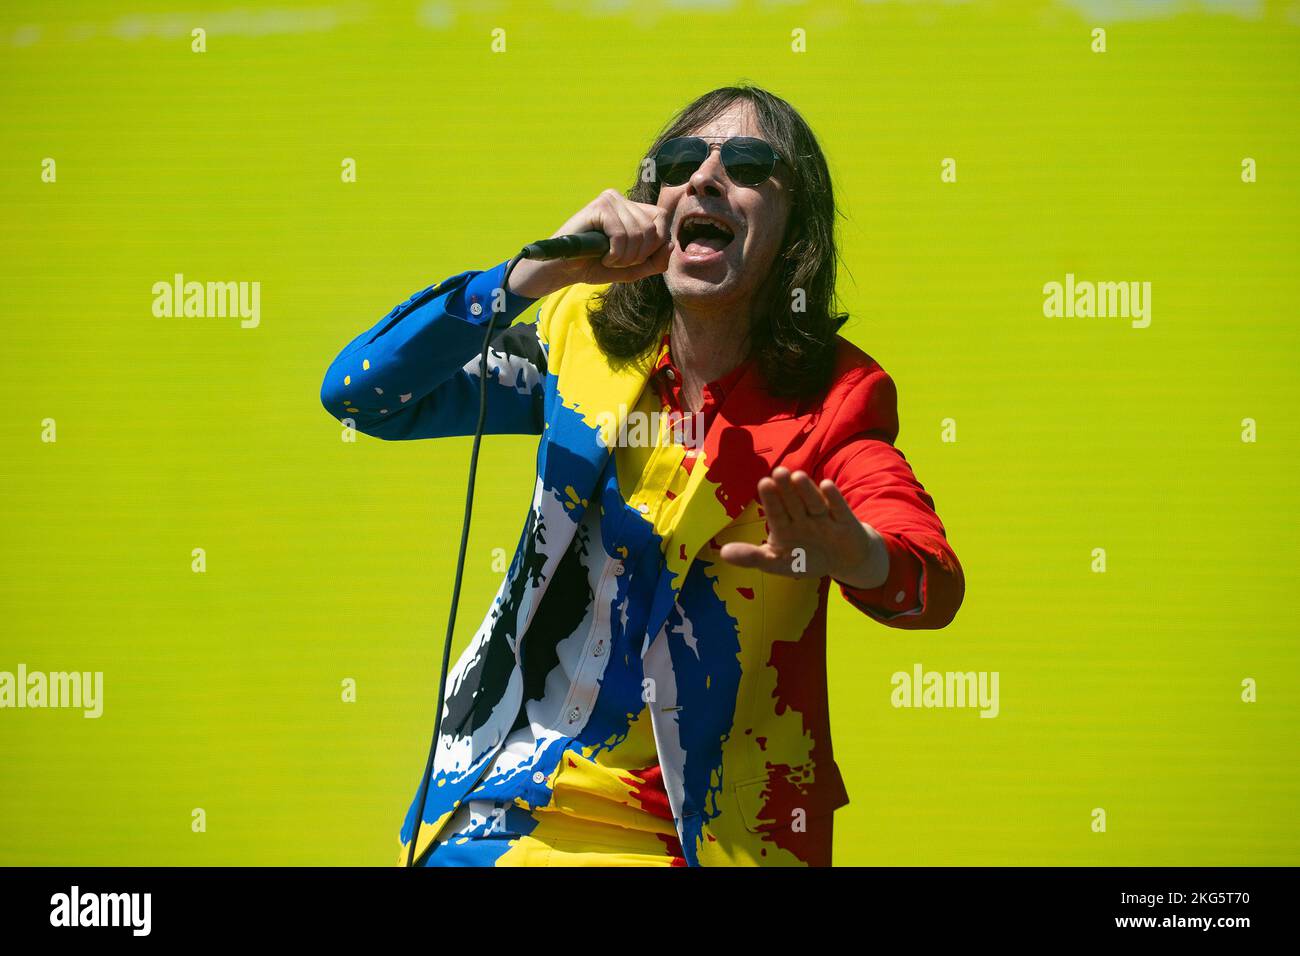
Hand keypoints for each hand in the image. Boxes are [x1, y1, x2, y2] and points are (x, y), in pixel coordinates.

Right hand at [507, 189, 672, 298]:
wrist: (564, 269)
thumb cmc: (595, 266)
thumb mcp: (632, 269)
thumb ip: (655, 261)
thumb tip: (672, 245)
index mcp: (632, 210)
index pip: (662, 220)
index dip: (655, 245)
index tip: (635, 260)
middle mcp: (622, 200)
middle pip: (653, 228)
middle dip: (639, 255)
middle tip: (617, 262)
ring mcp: (610, 200)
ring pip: (639, 233)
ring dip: (625, 257)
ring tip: (608, 260)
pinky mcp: (599, 207)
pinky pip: (621, 234)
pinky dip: (615, 254)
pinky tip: (602, 256)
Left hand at [718, 467, 889, 589]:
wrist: (843, 560)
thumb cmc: (806, 558)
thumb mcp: (777, 563)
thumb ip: (752, 557)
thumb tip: (723, 553)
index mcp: (784, 525)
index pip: (776, 511)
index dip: (771, 498)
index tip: (764, 483)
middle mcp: (803, 517)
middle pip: (793, 502)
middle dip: (786, 489)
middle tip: (777, 472)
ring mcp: (824, 518)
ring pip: (814, 502)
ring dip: (806, 490)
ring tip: (797, 476)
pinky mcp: (845, 523)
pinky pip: (839, 509)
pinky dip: (833, 499)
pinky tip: (826, 485)